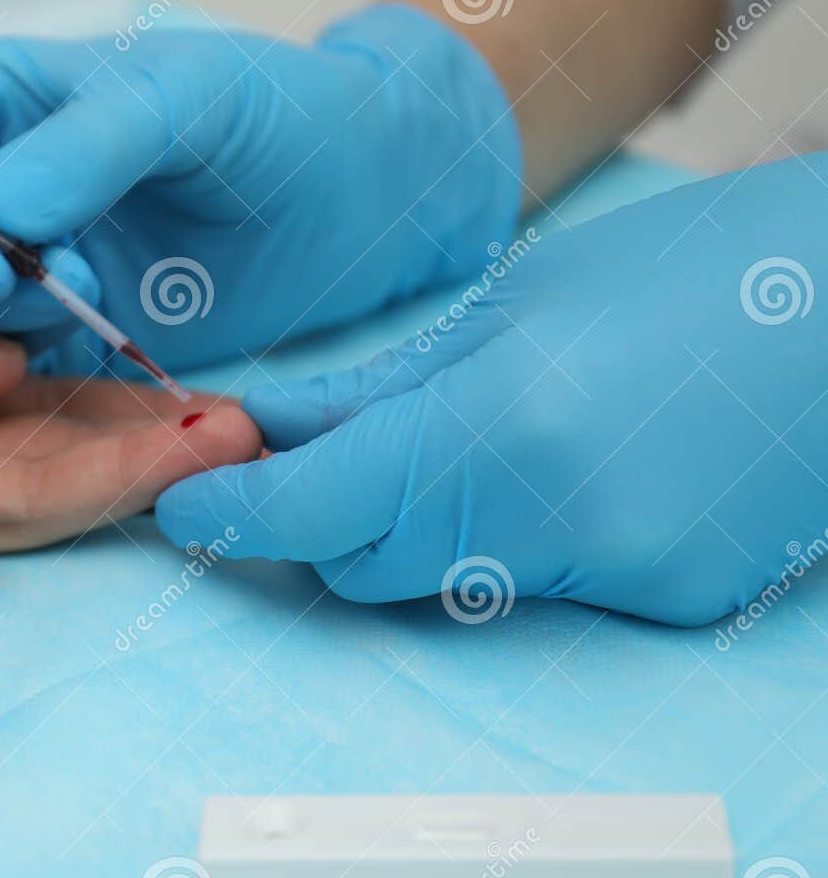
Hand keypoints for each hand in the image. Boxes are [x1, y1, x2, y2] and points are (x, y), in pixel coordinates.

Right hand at [0, 6, 519, 375]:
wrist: (355, 206)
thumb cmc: (280, 121)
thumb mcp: (195, 102)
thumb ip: (95, 142)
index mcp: (12, 96)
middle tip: (32, 285)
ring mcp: (18, 262)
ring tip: (80, 303)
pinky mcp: (51, 333)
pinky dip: (8, 365)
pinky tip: (82, 346)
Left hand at [155, 157, 827, 626]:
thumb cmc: (692, 274)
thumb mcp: (508, 309)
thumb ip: (375, 391)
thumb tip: (267, 425)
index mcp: (496, 429)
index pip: (311, 511)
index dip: (229, 516)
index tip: (185, 505)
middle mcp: (551, 526)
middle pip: (366, 565)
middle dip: (326, 520)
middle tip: (319, 459)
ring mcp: (617, 577)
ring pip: (450, 582)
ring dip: (427, 527)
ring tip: (485, 436)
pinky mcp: (666, 603)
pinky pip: (541, 589)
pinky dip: (524, 539)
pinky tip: (580, 469)